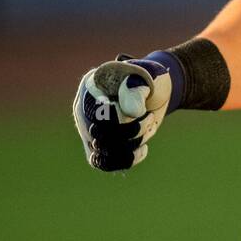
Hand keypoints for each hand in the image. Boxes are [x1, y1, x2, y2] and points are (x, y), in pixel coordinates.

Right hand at [73, 53, 176, 171]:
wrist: (156, 89)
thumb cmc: (149, 78)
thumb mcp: (147, 76)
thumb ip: (137, 89)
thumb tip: (133, 112)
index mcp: (91, 86)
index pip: (96, 113)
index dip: (121, 118)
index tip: (141, 110)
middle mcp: (84, 110)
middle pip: (98, 136)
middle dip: (132, 131)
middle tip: (150, 116)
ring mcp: (91, 129)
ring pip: (102, 153)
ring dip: (132, 144)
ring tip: (148, 128)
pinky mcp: (101, 145)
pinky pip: (105, 163)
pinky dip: (126, 160)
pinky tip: (143, 148)